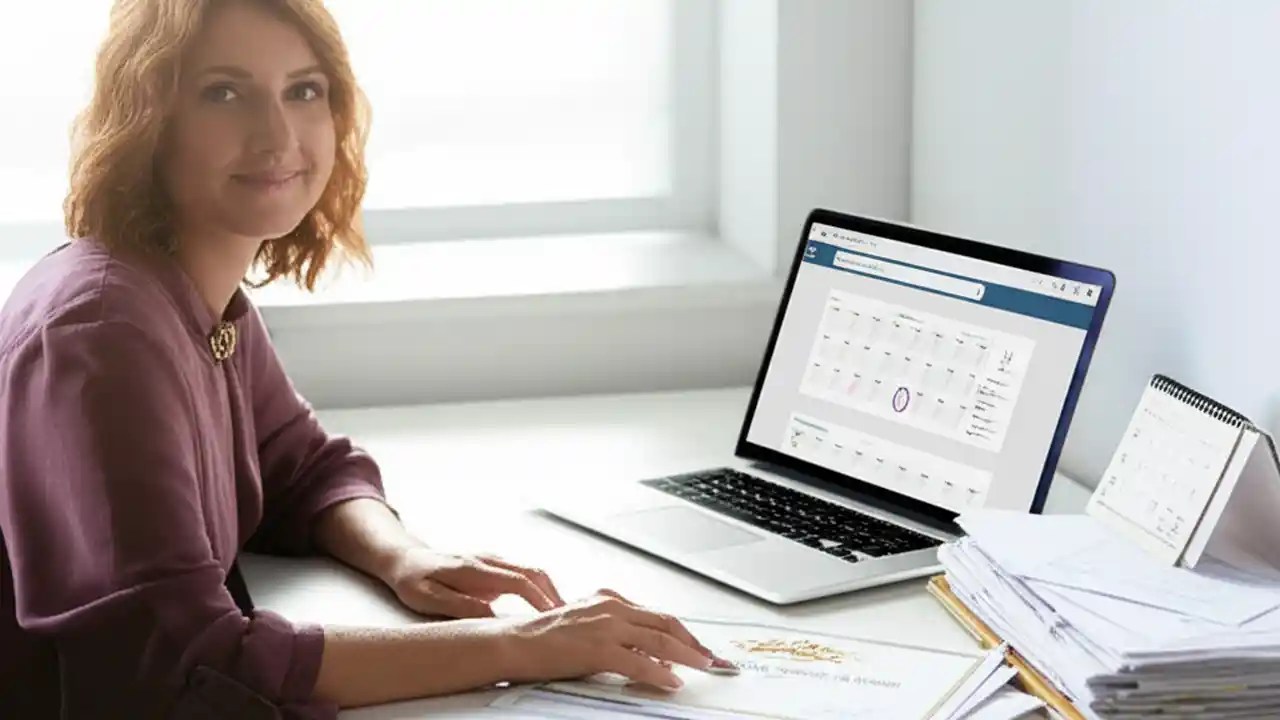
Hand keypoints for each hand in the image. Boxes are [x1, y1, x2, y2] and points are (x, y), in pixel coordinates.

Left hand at [384, 545, 564, 617]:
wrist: (404, 557)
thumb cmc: (413, 579)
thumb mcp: (426, 597)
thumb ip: (458, 605)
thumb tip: (492, 617)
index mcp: (474, 568)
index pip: (519, 581)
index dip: (540, 600)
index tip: (554, 618)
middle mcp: (488, 560)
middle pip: (534, 572)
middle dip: (554, 595)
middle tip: (570, 619)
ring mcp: (492, 560)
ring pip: (532, 571)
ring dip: (550, 591)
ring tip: (562, 616)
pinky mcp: (493, 565)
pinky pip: (523, 574)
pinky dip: (540, 588)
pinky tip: (544, 607)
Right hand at [499, 589, 736, 690]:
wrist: (514, 642)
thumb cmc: (544, 638)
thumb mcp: (586, 626)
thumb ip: (616, 633)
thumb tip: (648, 652)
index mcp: (608, 599)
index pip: (656, 614)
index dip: (682, 631)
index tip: (698, 645)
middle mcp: (610, 606)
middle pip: (665, 623)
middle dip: (692, 642)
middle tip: (710, 657)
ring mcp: (605, 625)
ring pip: (659, 640)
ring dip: (686, 655)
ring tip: (702, 667)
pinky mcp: (597, 648)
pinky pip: (639, 662)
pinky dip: (659, 673)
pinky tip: (671, 681)